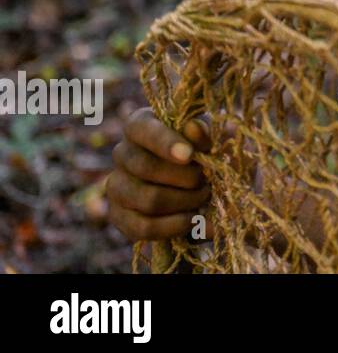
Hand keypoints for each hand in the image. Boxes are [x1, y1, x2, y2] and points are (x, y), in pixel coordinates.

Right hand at [105, 108, 211, 241]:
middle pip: (146, 168)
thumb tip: (193, 127)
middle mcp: (121, 153)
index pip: (143, 129)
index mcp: (139, 125)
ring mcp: (115, 185)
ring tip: (202, 198)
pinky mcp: (118, 215)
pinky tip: (192, 218)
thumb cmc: (199, 149)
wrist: (194, 181)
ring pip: (147, 199)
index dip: (165, 143)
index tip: (189, 155)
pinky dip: (173, 226)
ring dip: (184, 201)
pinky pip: (142, 227)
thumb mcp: (204, 136)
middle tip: (207, 181)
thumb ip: (201, 133)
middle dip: (185, 178)